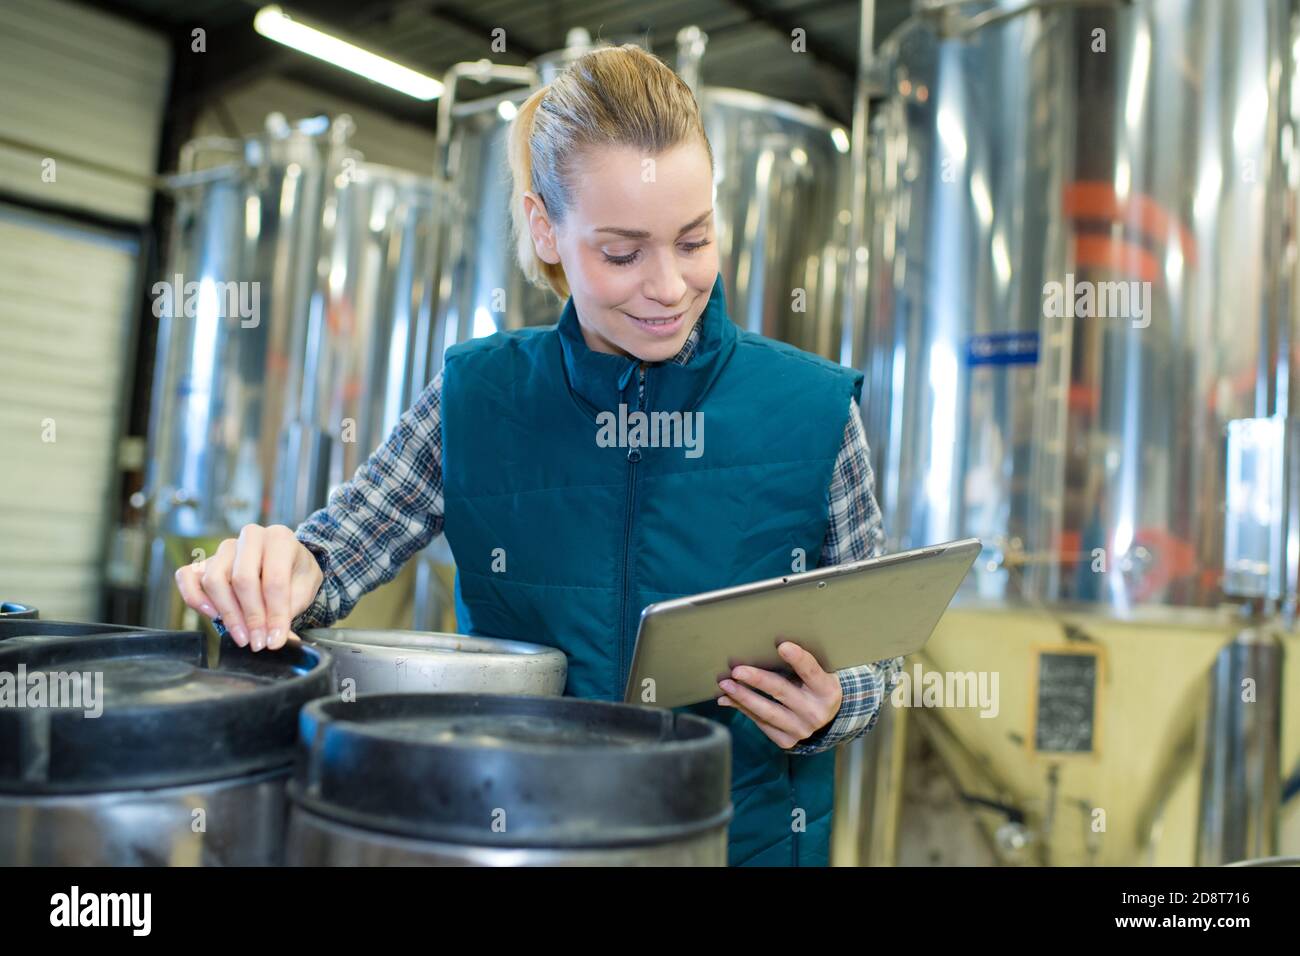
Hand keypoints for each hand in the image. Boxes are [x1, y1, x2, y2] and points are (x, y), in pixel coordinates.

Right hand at [174, 524, 323, 651]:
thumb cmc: (295, 575)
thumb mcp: (304, 590)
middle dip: (251, 617)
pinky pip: (187, 576)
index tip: (275, 640)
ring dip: (228, 614)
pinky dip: (195, 597)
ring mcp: (224, 548)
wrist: (287, 564)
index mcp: (279, 538)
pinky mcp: (205, 561)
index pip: (274, 579)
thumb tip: (274, 639)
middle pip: (242, 579)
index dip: (275, 614)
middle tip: (258, 641)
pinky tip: (212, 614)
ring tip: (242, 636)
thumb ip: (289, 611)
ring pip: (214, 580)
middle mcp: (250, 537)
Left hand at [717, 641, 841, 749]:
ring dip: (743, 697)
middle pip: (782, 692)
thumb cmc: (815, 686)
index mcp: (827, 691)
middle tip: (737, 670)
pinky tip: (728, 700)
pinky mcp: (787, 740)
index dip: (798, 659)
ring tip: (726, 685)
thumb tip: (766, 649)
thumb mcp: (817, 674)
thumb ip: (799, 664)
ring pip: (767, 712)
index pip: (811, 672)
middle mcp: (816, 713)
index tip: (782, 646)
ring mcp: (801, 729)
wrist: (826, 718)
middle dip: (757, 680)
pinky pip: (761, 723)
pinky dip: (743, 709)